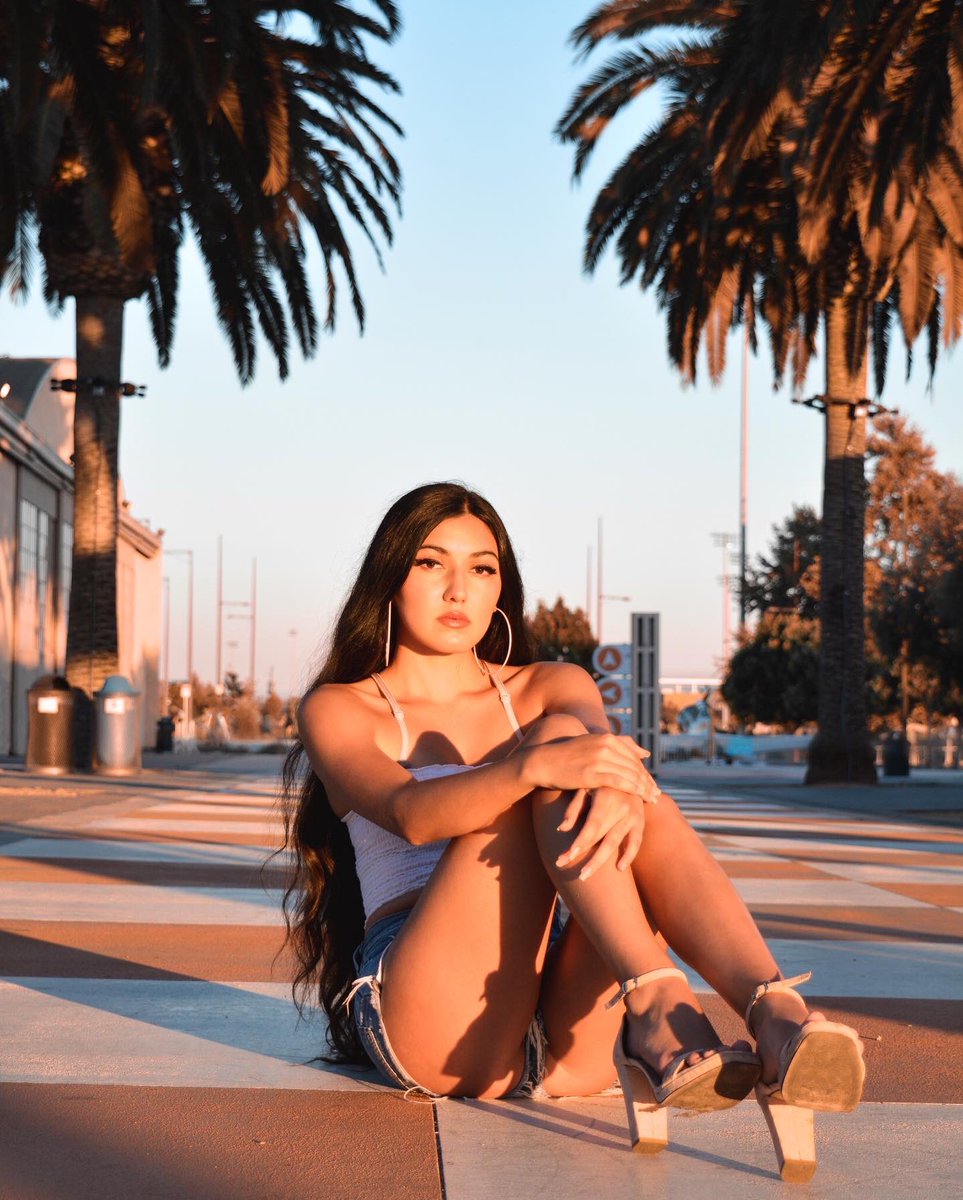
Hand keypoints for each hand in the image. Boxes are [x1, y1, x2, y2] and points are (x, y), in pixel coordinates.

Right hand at [525, 732, 655, 798]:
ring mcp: (599, 758)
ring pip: (630, 774)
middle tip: (658, 795)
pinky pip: (620, 782)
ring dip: (645, 788)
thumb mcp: (593, 745)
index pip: (633, 757)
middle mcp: (605, 745)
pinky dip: (634, 790)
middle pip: (634, 766)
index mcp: (607, 738)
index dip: (645, 772)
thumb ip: (620, 745)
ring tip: (653, 799)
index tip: (653, 785)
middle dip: (648, 782)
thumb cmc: (567, 757)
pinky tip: (641, 799)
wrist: (542, 762)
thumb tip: (645, 752)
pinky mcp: (592, 773)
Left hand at [554, 786, 649, 879]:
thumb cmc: (599, 782)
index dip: (580, 843)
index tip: (565, 858)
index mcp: (605, 796)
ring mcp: (632, 814)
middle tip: (573, 875)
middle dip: (587, 857)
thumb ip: (574, 808)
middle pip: (602, 837)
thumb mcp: (585, 788)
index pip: (591, 825)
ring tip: (585, 876)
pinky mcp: (640, 821)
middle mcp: (621, 806)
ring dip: (600, 861)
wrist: (629, 772)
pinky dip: (629, 855)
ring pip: (616, 842)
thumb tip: (562, 829)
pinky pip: (636, 842)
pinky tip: (619, 869)